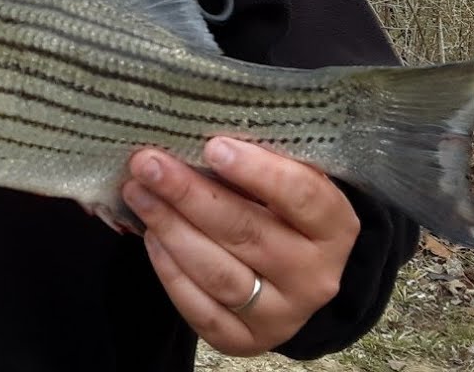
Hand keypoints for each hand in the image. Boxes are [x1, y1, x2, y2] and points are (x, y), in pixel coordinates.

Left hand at [121, 138, 358, 356]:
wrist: (296, 276)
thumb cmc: (283, 212)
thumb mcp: (289, 183)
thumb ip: (257, 163)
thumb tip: (194, 133)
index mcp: (335, 228)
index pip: (301, 196)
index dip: (257, 171)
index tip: (212, 146)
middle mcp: (315, 276)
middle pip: (247, 232)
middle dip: (190, 195)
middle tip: (148, 164)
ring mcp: (282, 315)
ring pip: (219, 273)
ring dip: (170, 228)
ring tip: (138, 193)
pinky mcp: (245, 340)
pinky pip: (200, 308)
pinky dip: (170, 271)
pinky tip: (151, 236)